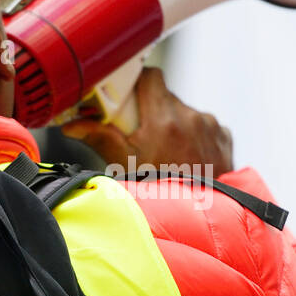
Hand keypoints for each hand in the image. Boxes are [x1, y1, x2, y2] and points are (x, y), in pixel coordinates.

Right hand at [60, 67, 233, 175]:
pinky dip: (195, 135)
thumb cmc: (160, 191)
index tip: (128, 94)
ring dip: (174, 123)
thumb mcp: (123, 164)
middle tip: (142, 131)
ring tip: (166, 151)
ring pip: (186, 112)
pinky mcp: (224, 136)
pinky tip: (187, 156)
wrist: (200, 218)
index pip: (150, 76)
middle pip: (166, 96)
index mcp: (163, 118)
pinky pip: (206, 126)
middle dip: (152, 108)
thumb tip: (71, 125)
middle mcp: (190, 117)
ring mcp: (211, 126)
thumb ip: (99, 137)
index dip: (138, 81)